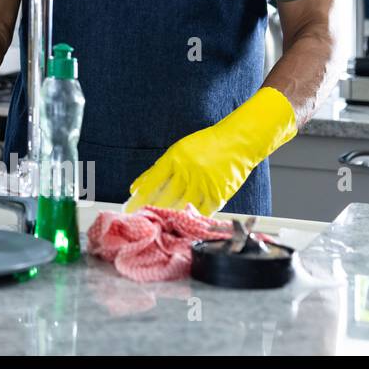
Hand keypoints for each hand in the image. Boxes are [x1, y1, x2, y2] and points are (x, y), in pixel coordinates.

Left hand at [125, 88, 296, 214]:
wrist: (238, 142)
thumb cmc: (206, 145)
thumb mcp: (177, 151)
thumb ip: (157, 170)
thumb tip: (137, 187)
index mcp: (175, 159)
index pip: (151, 183)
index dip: (140, 199)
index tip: (130, 210)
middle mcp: (188, 172)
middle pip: (165, 198)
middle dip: (152, 212)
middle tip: (142, 223)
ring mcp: (204, 184)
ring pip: (183, 207)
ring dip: (170, 218)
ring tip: (159, 226)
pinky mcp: (219, 194)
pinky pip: (202, 212)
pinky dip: (191, 218)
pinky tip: (182, 224)